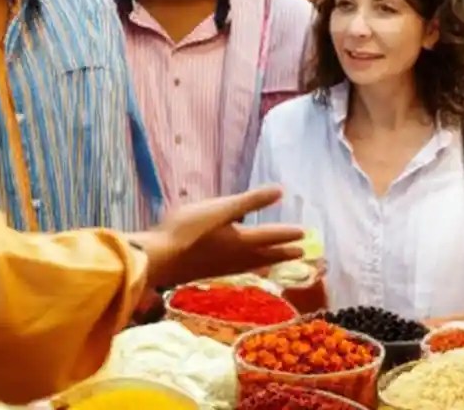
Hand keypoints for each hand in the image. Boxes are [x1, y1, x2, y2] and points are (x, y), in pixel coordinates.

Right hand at [129, 185, 305, 290]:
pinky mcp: (209, 271)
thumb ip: (250, 202)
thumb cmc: (188, 230)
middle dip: (284, 252)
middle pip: (266, 254)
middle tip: (301, 254)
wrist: (159, 260)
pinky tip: (243, 265)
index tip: (304, 234)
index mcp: (243, 240)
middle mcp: (237, 256)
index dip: (288, 233)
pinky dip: (251, 265)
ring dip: (269, 260)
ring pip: (254, 263)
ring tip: (277, 261)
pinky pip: (240, 268)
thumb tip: (280, 191)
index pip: (272, 235)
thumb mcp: (221, 209)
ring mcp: (223, 266)